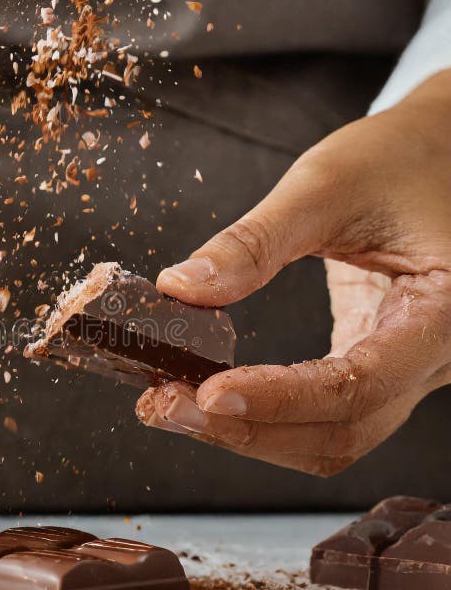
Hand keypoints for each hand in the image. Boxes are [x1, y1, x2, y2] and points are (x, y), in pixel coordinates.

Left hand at [138, 70, 450, 475]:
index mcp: (443, 311)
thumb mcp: (327, 184)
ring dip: (250, 433)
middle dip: (249, 430)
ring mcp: (407, 367)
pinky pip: (324, 412)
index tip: (206, 394)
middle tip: (166, 408)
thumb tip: (178, 289)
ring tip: (173, 408)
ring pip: (331, 435)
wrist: (439, 154)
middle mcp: (434, 355)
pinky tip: (210, 395)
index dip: (279, 399)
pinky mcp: (375, 362)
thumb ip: (254, 242)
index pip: (359, 385)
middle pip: (342, 431)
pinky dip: (265, 413)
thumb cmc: (399, 158)